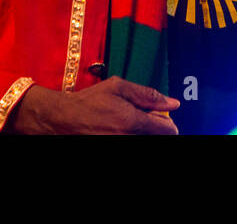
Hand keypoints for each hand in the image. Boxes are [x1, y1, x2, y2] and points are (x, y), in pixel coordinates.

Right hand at [2, 77, 179, 133]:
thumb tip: (173, 103)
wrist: (64, 119)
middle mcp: (129, 138)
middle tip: (140, 119)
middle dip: (153, 128)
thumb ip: (147, 95)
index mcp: (132, 122)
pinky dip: (130, 135)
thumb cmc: (89, 101)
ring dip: (141, 131)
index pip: (167, 130)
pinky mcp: (113, 148)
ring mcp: (121, 145)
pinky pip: (131, 141)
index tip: (160, 118)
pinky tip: (118, 128)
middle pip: (157, 137)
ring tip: (126, 123)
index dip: (167, 123)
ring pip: (144, 139)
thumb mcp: (118, 87)